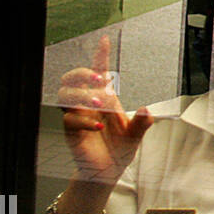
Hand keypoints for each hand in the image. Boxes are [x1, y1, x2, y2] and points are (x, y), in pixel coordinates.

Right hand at [57, 35, 152, 183]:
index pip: (99, 72)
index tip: (105, 41)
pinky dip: (85, 121)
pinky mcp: (72, 131)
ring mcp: (78, 117)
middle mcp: (88, 104)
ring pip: (65, 96)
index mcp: (105, 98)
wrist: (108, 172)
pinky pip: (70, 120)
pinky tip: (99, 127)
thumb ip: (142, 124)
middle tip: (97, 78)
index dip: (100, 56)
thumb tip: (147, 110)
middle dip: (81, 73)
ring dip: (81, 95)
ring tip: (99, 102)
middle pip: (72, 79)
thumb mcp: (136, 135)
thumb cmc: (119, 149)